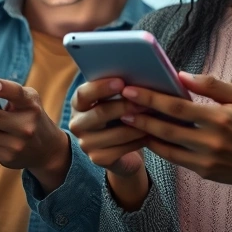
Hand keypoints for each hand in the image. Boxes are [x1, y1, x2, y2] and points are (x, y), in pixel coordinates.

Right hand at [69, 78, 149, 210]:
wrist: (120, 149)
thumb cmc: (120, 114)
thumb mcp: (116, 99)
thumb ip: (120, 87)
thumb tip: (138, 73)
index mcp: (78, 104)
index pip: (83, 94)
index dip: (101, 87)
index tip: (122, 82)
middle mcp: (77, 124)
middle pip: (100, 113)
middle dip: (125, 106)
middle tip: (146, 102)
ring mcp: (86, 143)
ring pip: (115, 133)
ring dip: (138, 124)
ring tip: (154, 116)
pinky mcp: (98, 159)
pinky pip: (121, 149)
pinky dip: (138, 140)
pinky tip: (150, 134)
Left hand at [121, 72, 231, 194]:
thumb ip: (211, 85)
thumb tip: (181, 75)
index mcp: (220, 117)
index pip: (178, 106)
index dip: (152, 98)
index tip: (132, 89)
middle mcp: (211, 140)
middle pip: (166, 127)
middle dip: (141, 115)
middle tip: (121, 104)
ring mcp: (205, 158)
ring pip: (166, 145)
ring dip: (144, 132)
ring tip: (127, 119)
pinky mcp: (202, 171)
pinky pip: (173, 158)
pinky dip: (157, 146)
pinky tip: (146, 135)